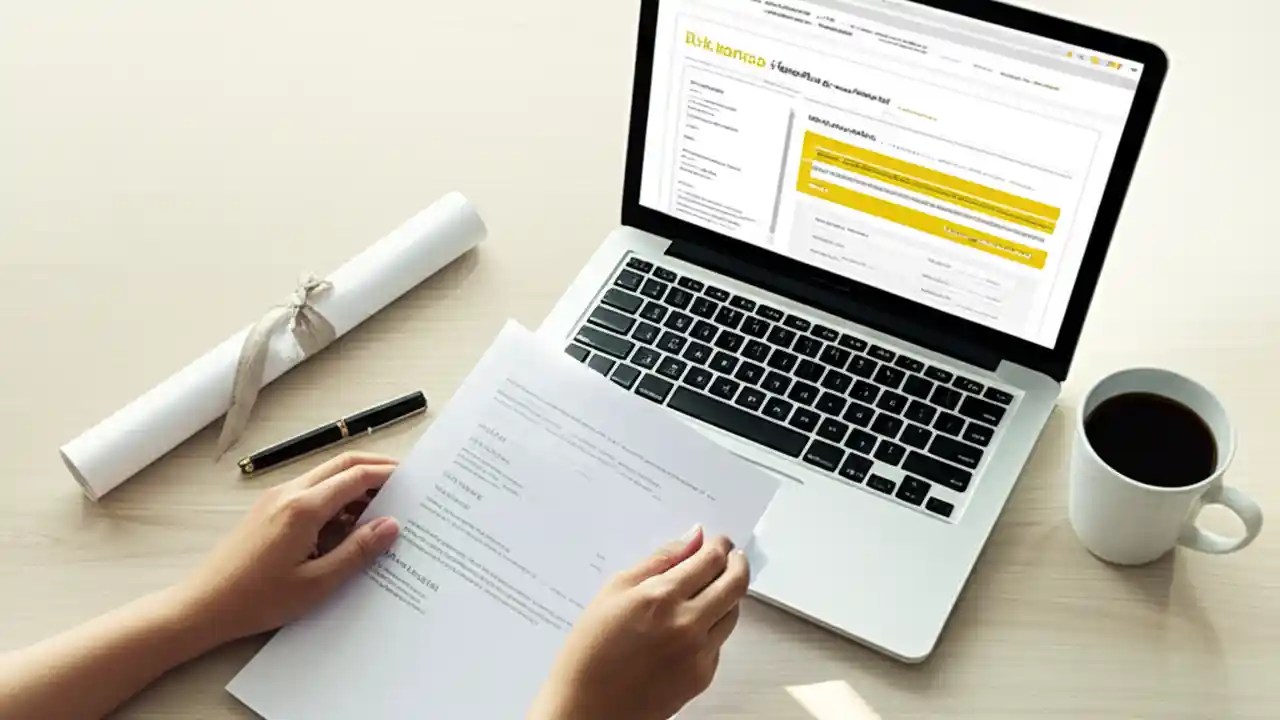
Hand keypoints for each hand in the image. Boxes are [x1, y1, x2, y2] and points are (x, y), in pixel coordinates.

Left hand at [174, 452, 401, 644]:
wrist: (202, 606)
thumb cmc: (256, 599)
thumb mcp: (317, 583)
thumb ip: (357, 551)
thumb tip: (390, 525)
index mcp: (304, 508)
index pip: (356, 476)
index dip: (387, 474)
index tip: (413, 480)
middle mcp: (289, 493)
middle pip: (341, 464)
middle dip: (375, 468)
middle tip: (404, 483)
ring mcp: (275, 499)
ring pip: (325, 476)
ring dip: (354, 484)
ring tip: (380, 510)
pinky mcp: (267, 509)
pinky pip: (309, 491)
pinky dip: (334, 497)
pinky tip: (345, 525)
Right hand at [528, 526, 748, 719]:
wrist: (589, 708)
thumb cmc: (590, 651)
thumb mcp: (614, 591)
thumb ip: (658, 561)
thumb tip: (693, 538)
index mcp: (661, 597)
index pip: (711, 559)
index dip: (719, 545)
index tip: (717, 541)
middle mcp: (687, 624)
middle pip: (735, 583)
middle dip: (737, 563)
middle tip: (731, 556)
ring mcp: (699, 653)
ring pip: (733, 612)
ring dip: (728, 594)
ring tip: (710, 588)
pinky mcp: (703, 676)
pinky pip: (719, 641)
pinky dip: (712, 626)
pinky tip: (690, 626)